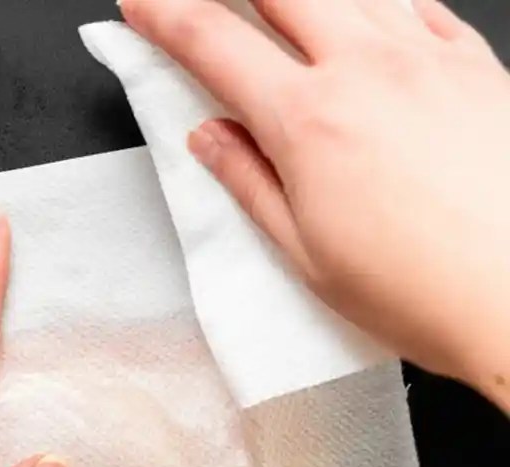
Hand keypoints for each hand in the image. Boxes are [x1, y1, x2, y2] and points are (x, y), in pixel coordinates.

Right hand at [122, 0, 509, 408]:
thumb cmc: (425, 290)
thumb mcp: (305, 254)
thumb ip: (248, 182)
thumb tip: (209, 139)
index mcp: (308, 122)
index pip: (211, 42)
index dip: (163, 14)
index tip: (139, 4)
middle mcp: (366, 71)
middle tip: (212, 10)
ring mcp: (427, 60)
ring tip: (285, 14)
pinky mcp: (477, 66)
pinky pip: (420, 3)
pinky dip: (379, 1)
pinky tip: (367, 15)